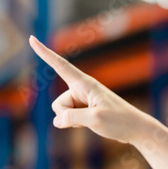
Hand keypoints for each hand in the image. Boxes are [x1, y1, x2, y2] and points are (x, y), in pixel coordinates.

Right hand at [28, 35, 155, 144]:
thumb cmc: (119, 121)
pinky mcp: (84, 110)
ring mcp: (82, 100)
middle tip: (91, 118)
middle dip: (66, 115)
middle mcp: (82, 89)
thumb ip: (72, 118)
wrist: (136, 130)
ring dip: (72, 121)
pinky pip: (68, 118)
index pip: (61, 65)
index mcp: (86, 84)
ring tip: (94, 121)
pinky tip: (91, 125)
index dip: (45, 53)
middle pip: (58, 104)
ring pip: (62, 113)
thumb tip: (57, 120)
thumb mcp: (95, 119)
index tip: (32, 39)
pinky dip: (75, 124)